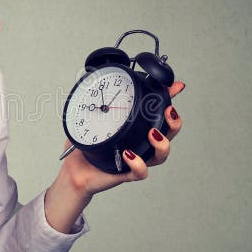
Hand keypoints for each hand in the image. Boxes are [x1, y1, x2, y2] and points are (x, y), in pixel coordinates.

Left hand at [60, 81, 184, 196]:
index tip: (176, 87)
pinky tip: (129, 154)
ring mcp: (136, 159)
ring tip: (153, 133)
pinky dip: (139, 164)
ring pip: (160, 156)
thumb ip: (99, 100)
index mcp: (136, 129)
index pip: (157, 114)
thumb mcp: (92, 118)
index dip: (169, 100)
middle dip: (174, 123)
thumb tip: (98, 79)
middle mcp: (140, 144)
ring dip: (162, 144)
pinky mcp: (126, 173)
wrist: (75, 170)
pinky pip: (140, 172)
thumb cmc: (86, 145)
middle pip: (168, 135)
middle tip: (169, 112)